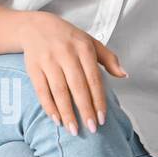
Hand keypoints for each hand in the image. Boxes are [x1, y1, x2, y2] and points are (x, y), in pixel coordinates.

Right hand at [18, 11, 126, 135]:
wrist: (36, 27)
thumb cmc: (69, 38)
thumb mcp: (91, 43)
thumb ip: (109, 59)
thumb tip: (124, 75)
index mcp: (84, 49)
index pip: (94, 79)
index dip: (98, 100)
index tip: (103, 118)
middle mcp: (66, 55)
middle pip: (77, 87)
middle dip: (85, 109)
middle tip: (91, 128)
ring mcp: (48, 61)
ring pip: (59, 91)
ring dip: (66, 112)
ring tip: (74, 130)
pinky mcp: (33, 68)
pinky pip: (41, 90)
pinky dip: (49, 106)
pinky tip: (56, 119)